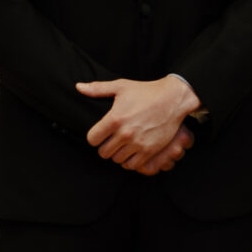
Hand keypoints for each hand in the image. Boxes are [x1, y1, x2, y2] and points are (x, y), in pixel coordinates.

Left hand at [77, 74, 200, 170]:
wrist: (173, 99)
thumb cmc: (146, 91)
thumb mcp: (121, 86)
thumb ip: (98, 89)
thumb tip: (78, 87)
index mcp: (115, 119)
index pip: (92, 139)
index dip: (94, 137)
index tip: (101, 134)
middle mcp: (125, 133)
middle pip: (103, 152)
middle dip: (105, 147)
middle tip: (111, 140)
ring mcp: (138, 143)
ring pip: (117, 160)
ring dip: (117, 154)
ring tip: (122, 145)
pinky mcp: (149, 150)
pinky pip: (132, 165)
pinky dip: (129, 161)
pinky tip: (131, 152)